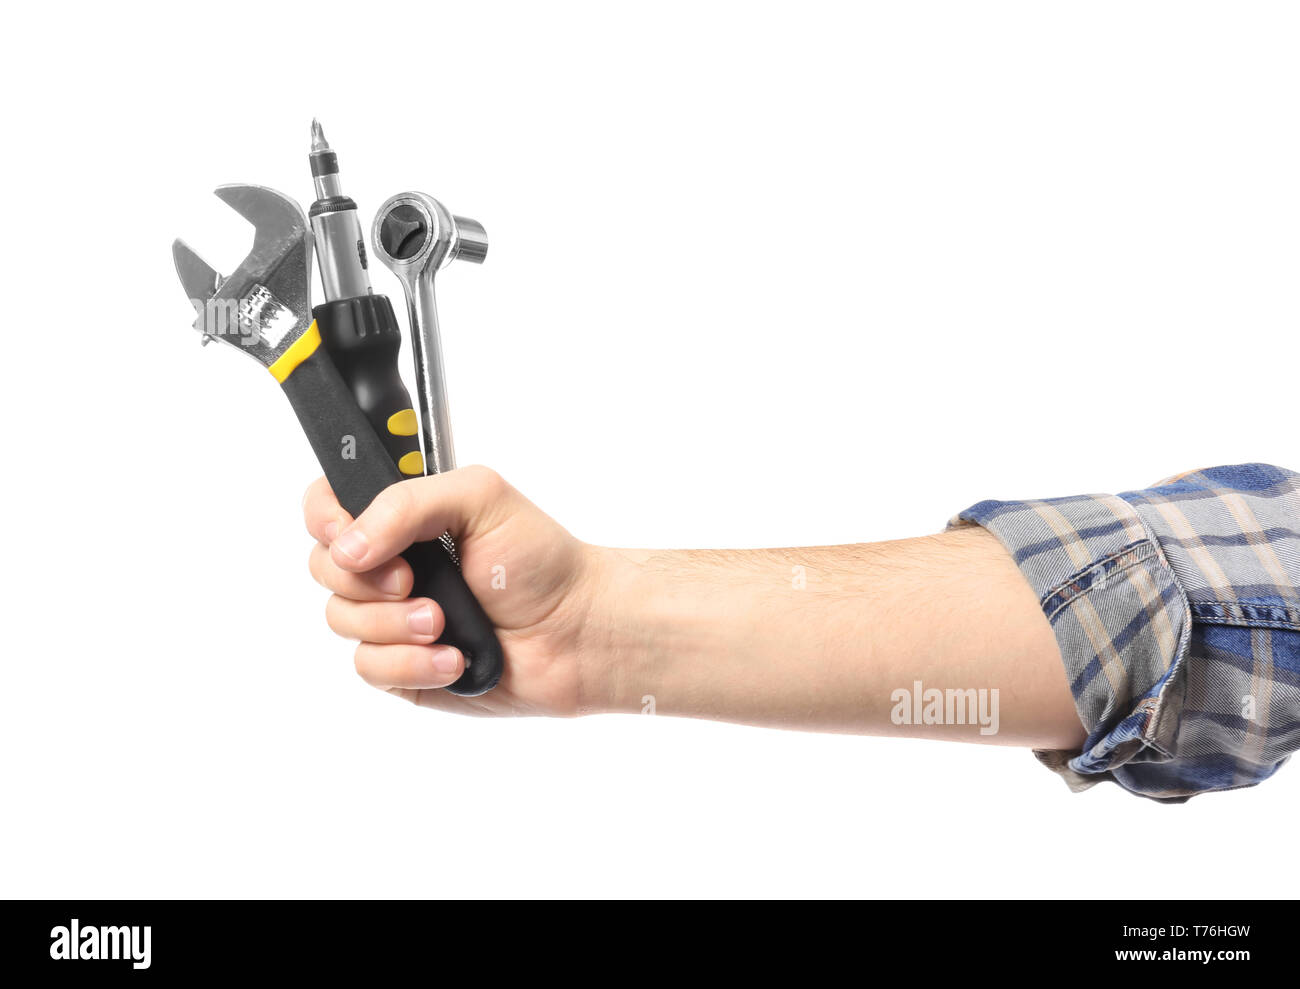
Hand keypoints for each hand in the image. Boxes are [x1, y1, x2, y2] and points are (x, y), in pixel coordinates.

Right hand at [303, 466, 605, 716]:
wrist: (578, 632)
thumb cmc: (541, 562)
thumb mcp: (480, 498)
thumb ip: (405, 503)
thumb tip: (347, 546)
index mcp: (403, 516)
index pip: (328, 505)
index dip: (325, 519)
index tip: (348, 535)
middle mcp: (390, 563)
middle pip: (324, 567)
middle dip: (367, 579)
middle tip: (415, 580)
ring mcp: (392, 618)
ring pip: (341, 620)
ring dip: (395, 624)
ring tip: (444, 622)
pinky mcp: (402, 668)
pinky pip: (369, 667)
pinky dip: (411, 664)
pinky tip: (454, 659)